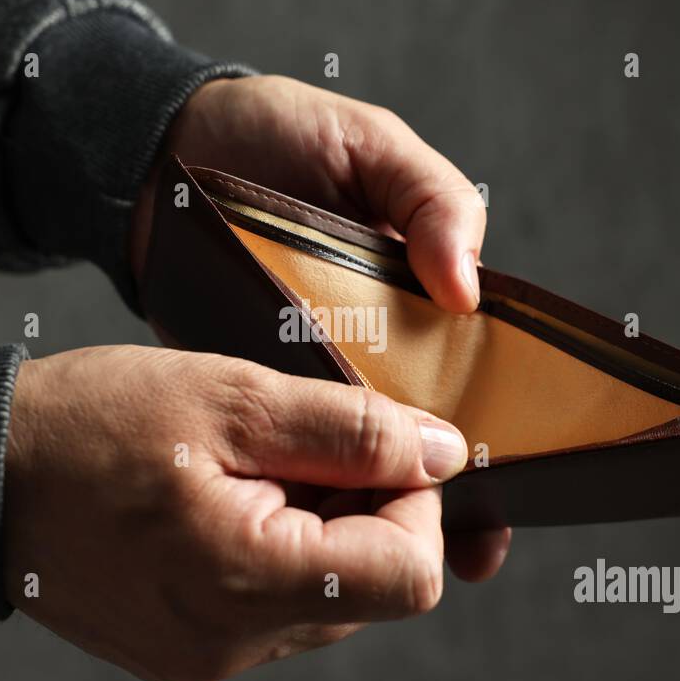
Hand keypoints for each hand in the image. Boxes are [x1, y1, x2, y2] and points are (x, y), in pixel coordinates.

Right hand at [3, 345, 470, 680]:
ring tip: (250, 468)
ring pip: (330, 599)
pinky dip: (279, 553)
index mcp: (247, 582)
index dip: (414, 502)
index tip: (369, 445)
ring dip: (320, 528)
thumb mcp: (229, 397)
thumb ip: (349, 429)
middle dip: (363, 507)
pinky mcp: (189, 654)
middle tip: (297, 443)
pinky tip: (227, 500)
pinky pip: (277, 610)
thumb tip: (440, 453)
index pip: (412, 575)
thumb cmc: (89, 424)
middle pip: (375, 588)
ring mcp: (209, 658)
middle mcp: (234, 644)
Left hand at [130, 75, 511, 576]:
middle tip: (468, 546)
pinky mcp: (256, 379)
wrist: (163, 151)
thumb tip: (467, 292)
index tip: (516, 487)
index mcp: (421, 289)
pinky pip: (288, 433)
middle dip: (448, 484)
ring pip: (358, 441)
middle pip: (424, 422)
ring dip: (380, 491)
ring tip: (400, 545)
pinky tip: (320, 515)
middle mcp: (376, 336)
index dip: (505, 428)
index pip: (481, 369)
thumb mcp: (370, 144)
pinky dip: (304, 471)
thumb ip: (431, 200)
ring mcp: (314, 363)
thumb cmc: (278, 134)